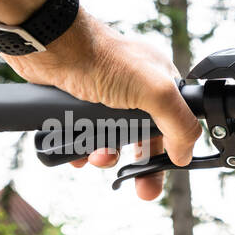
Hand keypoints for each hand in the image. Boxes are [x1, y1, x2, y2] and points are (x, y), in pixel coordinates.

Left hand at [2, 13, 200, 199]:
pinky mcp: (76, 103)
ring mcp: (104, 98)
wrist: (50, 44)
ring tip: (96, 158)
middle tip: (141, 190)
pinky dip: (80, 148)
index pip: (174, 126)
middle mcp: (134, 91)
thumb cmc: (102, 58)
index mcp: (160, 85)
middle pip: (143, 139)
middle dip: (140, 165)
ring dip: (105, 156)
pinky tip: (76, 153)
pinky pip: (82, 136)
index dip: (170, 152)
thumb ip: (179, 124)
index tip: (163, 173)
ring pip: (111, 140)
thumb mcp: (156, 92)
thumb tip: (185, 155)